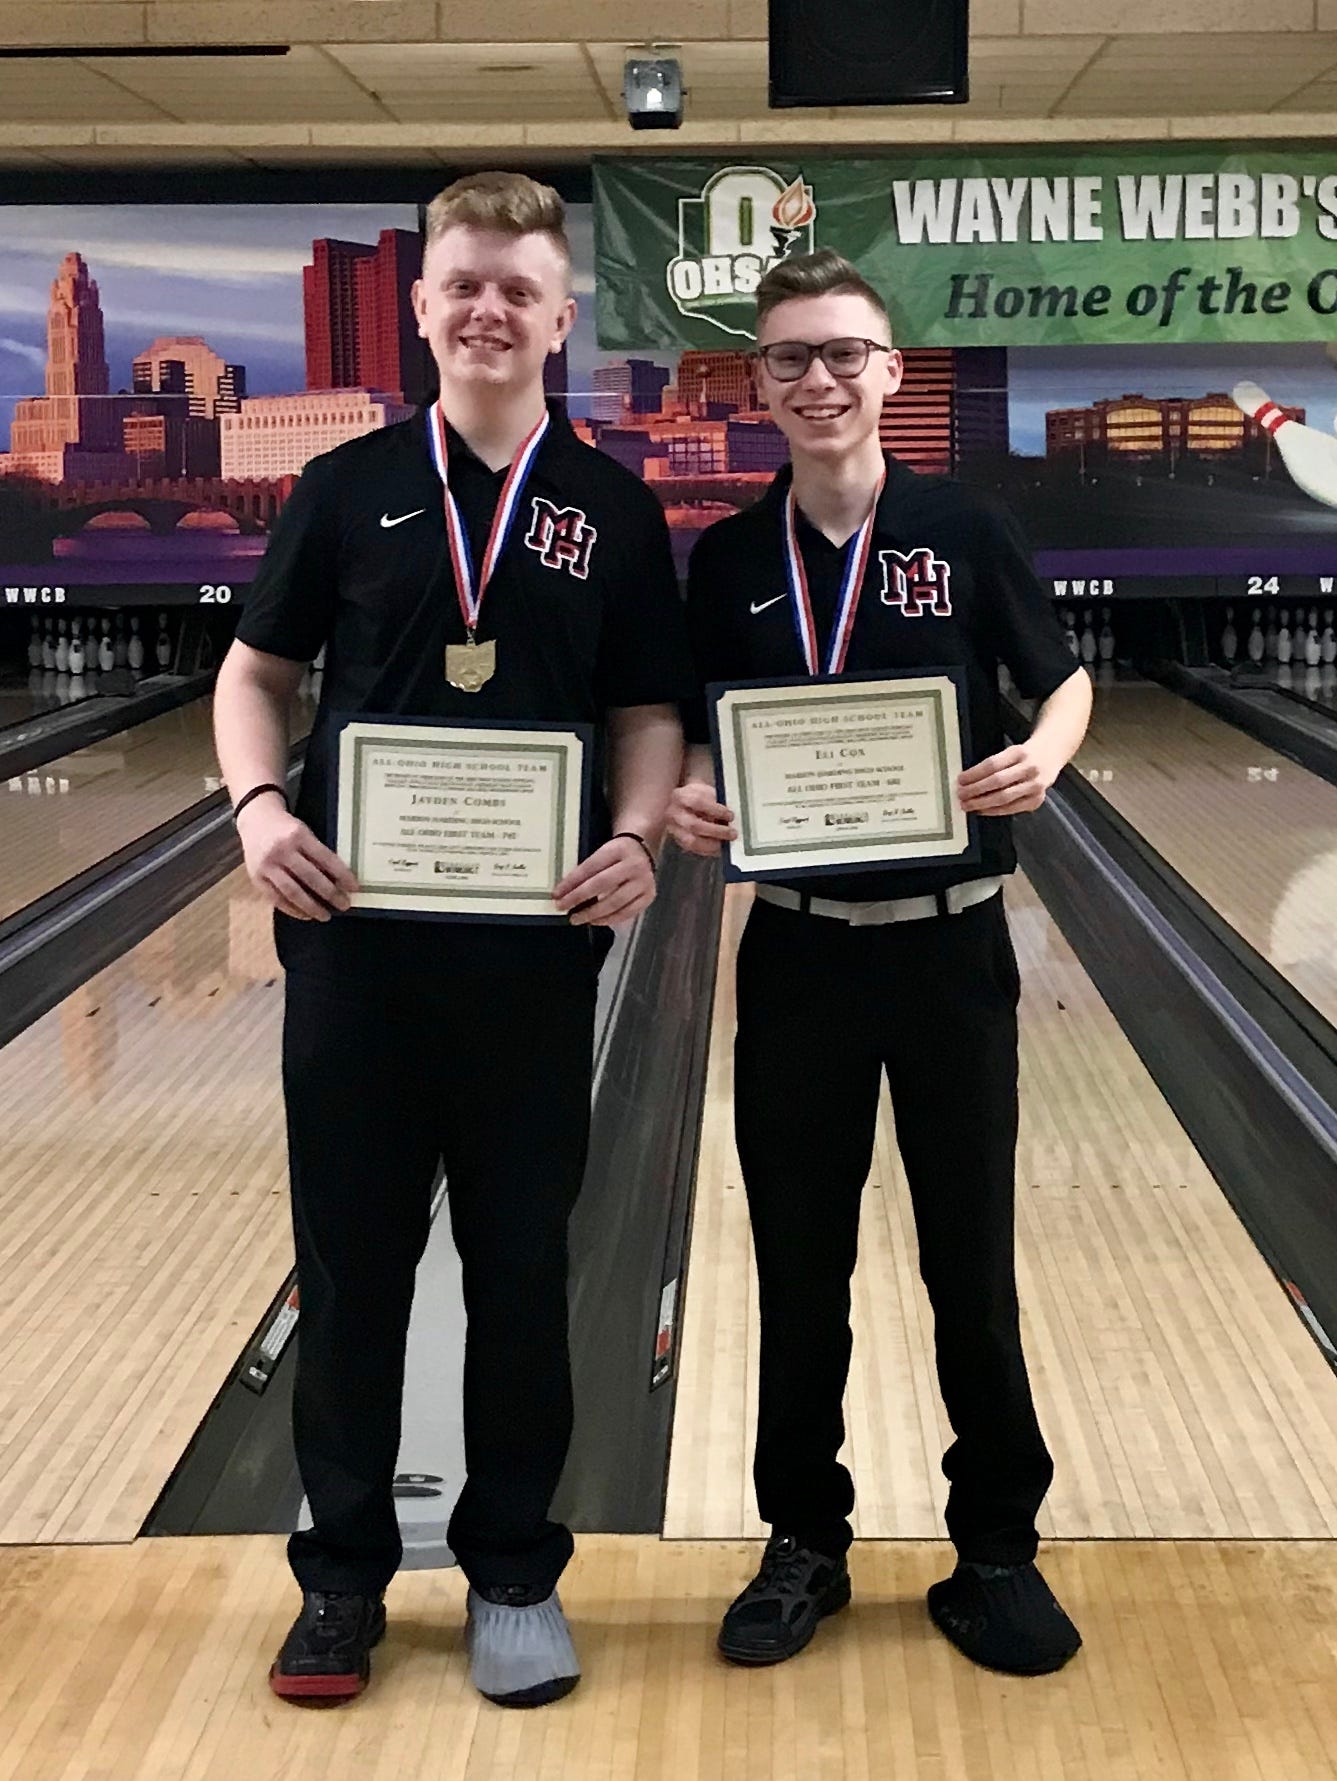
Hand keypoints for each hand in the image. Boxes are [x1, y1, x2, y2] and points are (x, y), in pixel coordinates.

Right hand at [236, 796, 358, 920]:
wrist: (255, 819)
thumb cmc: (286, 828)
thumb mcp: (304, 833)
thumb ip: (317, 853)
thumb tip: (338, 880)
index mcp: (298, 835)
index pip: (325, 858)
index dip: (342, 875)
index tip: (354, 888)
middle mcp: (281, 850)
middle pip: (310, 877)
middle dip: (330, 894)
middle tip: (344, 905)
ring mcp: (267, 865)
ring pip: (292, 891)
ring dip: (311, 907)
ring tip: (325, 915)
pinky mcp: (256, 878)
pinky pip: (276, 899)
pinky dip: (292, 909)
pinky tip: (305, 915)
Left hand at [553, 834, 656, 927]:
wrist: (644, 850)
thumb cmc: (617, 853)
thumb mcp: (602, 853)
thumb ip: (586, 871)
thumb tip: (564, 892)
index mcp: (617, 850)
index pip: (590, 867)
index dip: (571, 882)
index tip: (557, 894)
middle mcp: (633, 865)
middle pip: (601, 884)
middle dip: (579, 898)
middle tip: (564, 908)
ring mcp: (644, 882)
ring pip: (615, 902)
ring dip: (593, 913)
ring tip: (577, 918)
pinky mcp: (649, 896)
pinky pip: (627, 912)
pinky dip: (609, 919)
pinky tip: (596, 921)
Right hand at [665, 780, 736, 856]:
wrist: (685, 803)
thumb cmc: (700, 797)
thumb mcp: (708, 793)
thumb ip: (718, 803)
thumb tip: (731, 817)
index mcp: (681, 796)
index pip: (697, 802)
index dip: (715, 810)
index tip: (730, 815)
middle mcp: (673, 813)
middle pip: (694, 825)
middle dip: (716, 831)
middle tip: (732, 833)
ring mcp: (674, 829)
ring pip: (691, 841)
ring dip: (712, 844)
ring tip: (726, 842)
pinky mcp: (678, 841)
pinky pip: (694, 850)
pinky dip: (708, 850)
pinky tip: (719, 848)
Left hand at [957, 742, 1059, 815]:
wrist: (1051, 755)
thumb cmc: (1026, 755)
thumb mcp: (1011, 751)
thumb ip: (993, 764)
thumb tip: (968, 780)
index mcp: (1020, 752)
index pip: (992, 764)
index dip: (974, 774)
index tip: (961, 780)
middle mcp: (1029, 768)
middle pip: (997, 782)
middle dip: (975, 790)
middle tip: (961, 794)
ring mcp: (1035, 785)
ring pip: (1004, 798)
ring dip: (982, 803)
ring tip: (968, 805)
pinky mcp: (1036, 800)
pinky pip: (1011, 808)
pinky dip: (994, 811)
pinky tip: (982, 810)